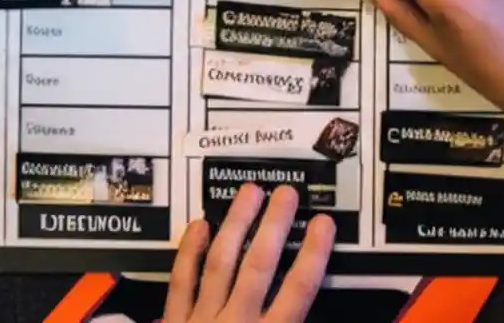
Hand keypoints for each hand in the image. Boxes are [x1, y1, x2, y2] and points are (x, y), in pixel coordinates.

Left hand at [164, 185, 334, 322]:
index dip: (314, 253)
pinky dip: (189, 253)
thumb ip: (294, 322)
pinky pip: (181, 282)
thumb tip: (321, 314)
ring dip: (237, 225)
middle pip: (259, 265)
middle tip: (285, 193)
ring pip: (221, 263)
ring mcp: (202, 321)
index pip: (298, 289)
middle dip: (274, 226)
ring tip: (250, 194)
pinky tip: (199, 226)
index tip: (323, 224)